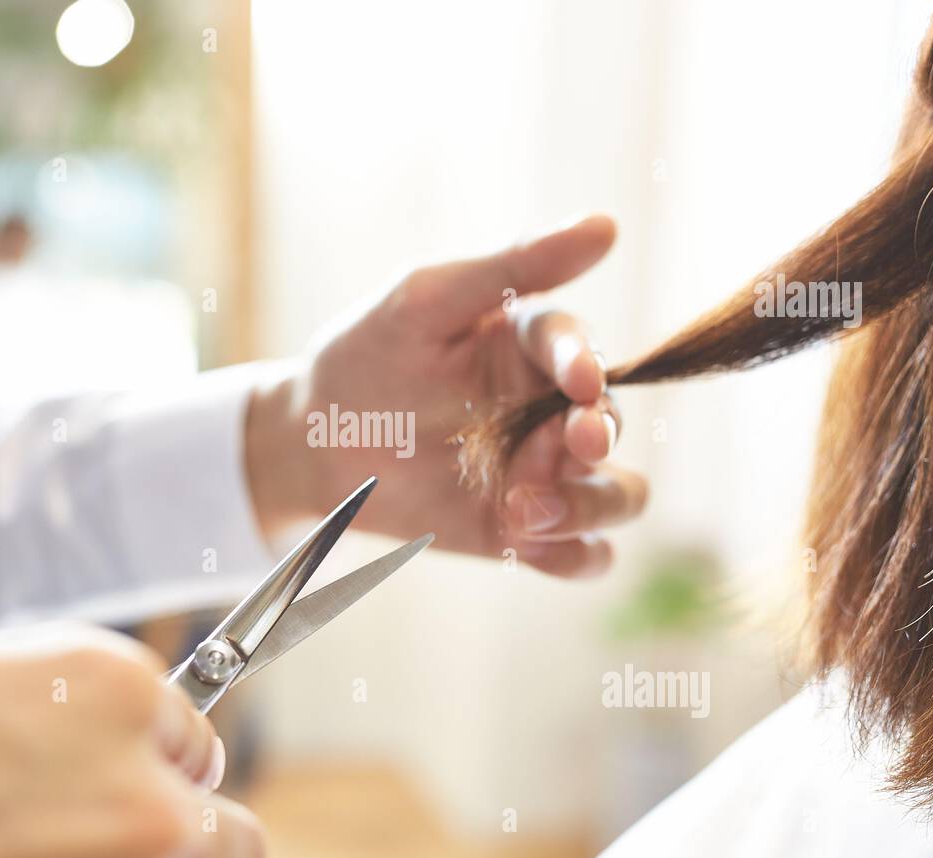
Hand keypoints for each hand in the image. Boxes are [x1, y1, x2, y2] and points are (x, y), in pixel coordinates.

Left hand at [247, 215, 647, 576]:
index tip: (578, 381)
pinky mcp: (524, 529)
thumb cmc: (368, 354)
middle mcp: (548, 408)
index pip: (579, 347)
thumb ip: (513, 266)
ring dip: (589, 506)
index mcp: (530, 345)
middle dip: (594, 440)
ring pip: (618, 494)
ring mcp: (541, 473)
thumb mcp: (426, 301)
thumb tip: (607, 225)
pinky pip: (584, 557)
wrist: (315, 442)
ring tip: (522, 511)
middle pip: (610, 425)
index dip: (587, 362)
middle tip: (557, 451)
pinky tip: (529, 546)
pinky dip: (575, 556)